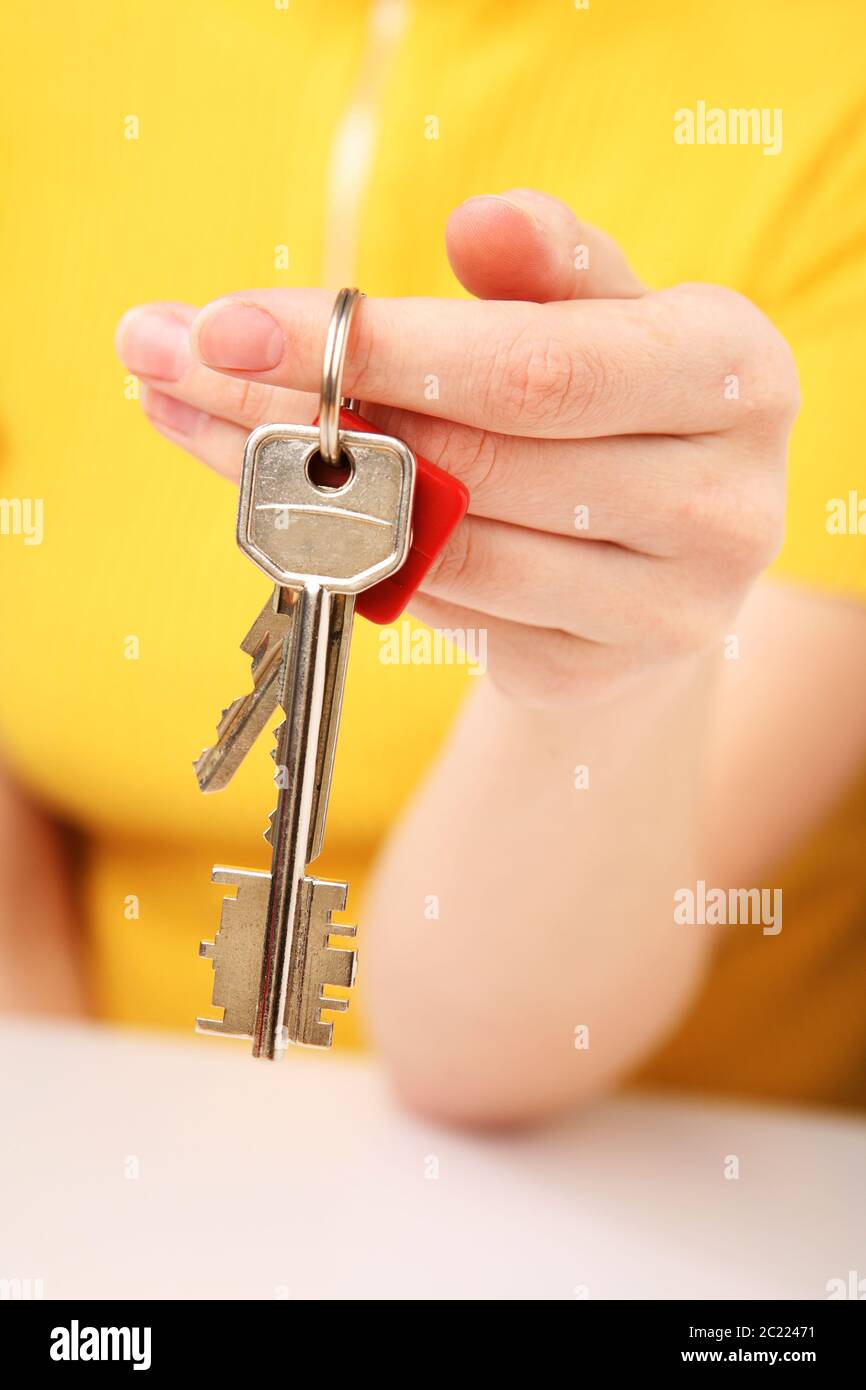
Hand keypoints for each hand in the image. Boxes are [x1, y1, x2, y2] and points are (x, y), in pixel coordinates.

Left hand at [116, 189, 798, 707]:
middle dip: (298, 411)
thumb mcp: (603, 313)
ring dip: (296, 490)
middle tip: (172, 362)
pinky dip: (355, 554)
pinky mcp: (595, 672)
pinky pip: (449, 610)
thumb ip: (547, 267)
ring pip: (446, 548)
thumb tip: (477, 220)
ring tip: (194, 423)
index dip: (376, 348)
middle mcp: (722, 502)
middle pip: (470, 461)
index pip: (530, 366)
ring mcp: (667, 607)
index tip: (225, 324)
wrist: (662, 556)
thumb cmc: (618, 404)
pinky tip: (284, 502)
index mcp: (735, 375)